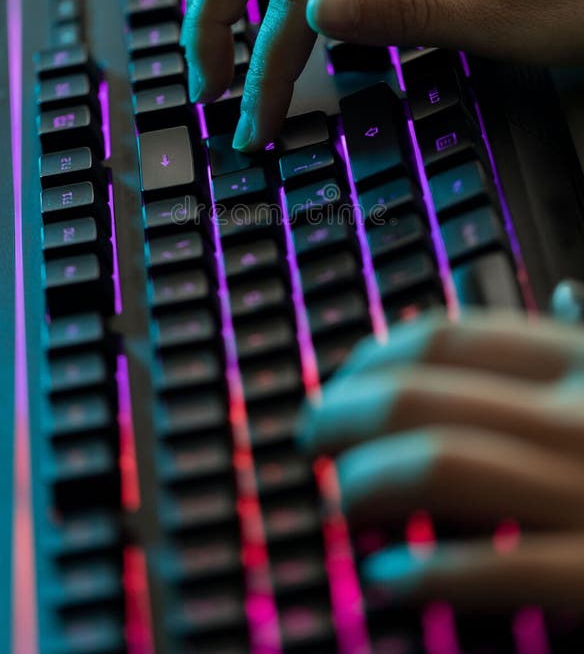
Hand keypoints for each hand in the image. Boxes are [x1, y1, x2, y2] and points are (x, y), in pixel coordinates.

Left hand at [297, 310, 583, 610]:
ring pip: (437, 466)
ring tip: (343, 502)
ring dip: (366, 483)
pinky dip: (425, 573)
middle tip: (315, 442)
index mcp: (582, 360)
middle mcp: (580, 415)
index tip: (340, 386)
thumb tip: (565, 295)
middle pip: (415, 397)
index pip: (442, 339)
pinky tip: (387, 575)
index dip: (368, 363)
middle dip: (339, 420)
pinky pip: (496, 571)